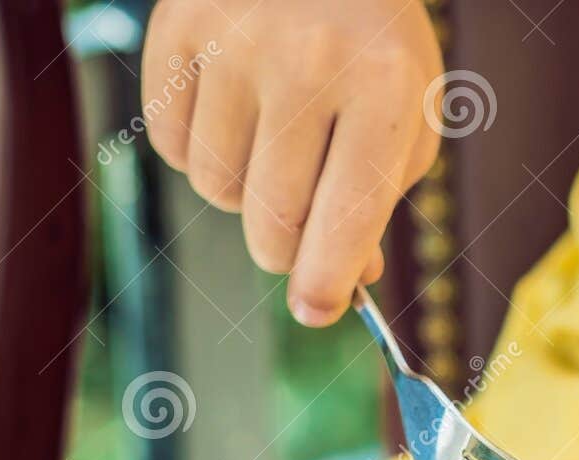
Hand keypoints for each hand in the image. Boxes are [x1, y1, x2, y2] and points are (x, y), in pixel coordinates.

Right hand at [141, 0, 442, 324]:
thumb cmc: (372, 39)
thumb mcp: (407, 110)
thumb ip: (378, 198)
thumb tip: (343, 279)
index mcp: (383, 87)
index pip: (345, 220)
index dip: (326, 285)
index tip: (316, 311)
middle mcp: (306, 64)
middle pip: (272, 223)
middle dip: (286, 247)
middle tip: (299, 229)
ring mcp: (233, 42)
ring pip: (216, 191)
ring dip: (245, 192)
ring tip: (275, 140)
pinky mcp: (175, 29)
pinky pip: (170, 146)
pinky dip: (198, 151)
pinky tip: (233, 111)